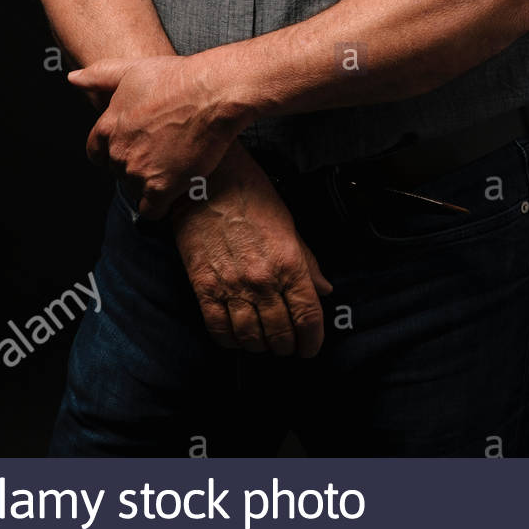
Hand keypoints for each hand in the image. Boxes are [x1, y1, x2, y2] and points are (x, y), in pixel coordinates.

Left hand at [67, 54, 248, 219]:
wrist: (210, 93)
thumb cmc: (176, 78)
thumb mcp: (132, 69)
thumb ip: (99, 76)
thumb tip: (73, 78)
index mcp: (108, 127)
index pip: (96, 153)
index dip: (113, 151)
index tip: (133, 146)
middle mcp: (118, 152)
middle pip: (118, 171)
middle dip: (135, 164)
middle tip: (160, 152)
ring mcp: (138, 171)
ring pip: (134, 189)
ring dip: (149, 183)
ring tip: (172, 167)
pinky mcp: (161, 187)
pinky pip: (151, 210)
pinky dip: (160, 205)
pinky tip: (173, 192)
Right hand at [170, 143, 332, 357]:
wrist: (208, 180)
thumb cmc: (250, 196)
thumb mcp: (288, 225)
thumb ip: (307, 261)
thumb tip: (324, 290)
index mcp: (288, 263)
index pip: (308, 317)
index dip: (313, 340)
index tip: (310, 348)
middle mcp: (262, 280)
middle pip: (281, 333)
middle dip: (287, 346)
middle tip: (287, 346)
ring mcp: (231, 285)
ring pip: (251, 337)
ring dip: (261, 347)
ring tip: (264, 344)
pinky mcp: (204, 287)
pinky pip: (218, 328)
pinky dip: (230, 341)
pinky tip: (237, 339)